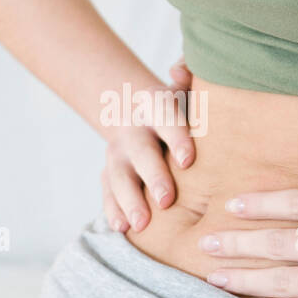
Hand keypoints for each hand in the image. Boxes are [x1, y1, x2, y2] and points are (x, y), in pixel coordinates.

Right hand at [101, 60, 195, 232]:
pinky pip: (108, 193)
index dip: (176, 137)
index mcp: (156, 106)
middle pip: (142, 153)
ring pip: (120, 177)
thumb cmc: (176, 105)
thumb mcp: (184, 86)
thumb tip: (177, 69)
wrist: (135, 111)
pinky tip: (122, 227)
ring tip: (142, 223)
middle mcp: (134, 131)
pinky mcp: (109, 174)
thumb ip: (188, 73)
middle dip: (154, 176)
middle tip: (167, 200)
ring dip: (130, 200)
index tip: (189, 160)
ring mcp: (118, 154)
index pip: (166, 119)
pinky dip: (113, 209)